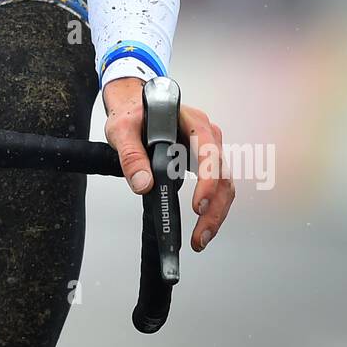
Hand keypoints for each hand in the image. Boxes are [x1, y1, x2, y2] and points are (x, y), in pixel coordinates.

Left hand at [103, 77, 233, 252]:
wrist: (135, 106)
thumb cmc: (132, 114)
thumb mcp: (122, 130)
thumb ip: (131, 156)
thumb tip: (143, 184)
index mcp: (192, 122)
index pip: (209, 153)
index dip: (207, 181)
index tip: (198, 205)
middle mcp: (207, 135)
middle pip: (222, 175)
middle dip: (214, 209)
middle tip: (200, 236)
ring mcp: (210, 149)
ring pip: (224, 185)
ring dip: (216, 214)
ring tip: (200, 239)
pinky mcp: (205, 163)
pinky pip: (217, 187)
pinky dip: (213, 209)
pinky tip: (202, 228)